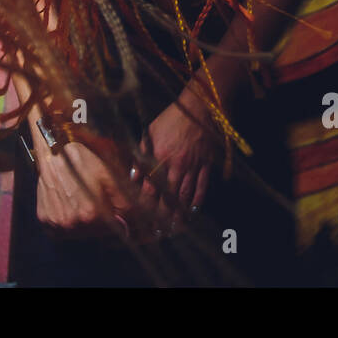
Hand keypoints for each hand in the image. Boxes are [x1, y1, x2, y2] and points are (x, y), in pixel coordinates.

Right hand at [33, 126, 137, 236]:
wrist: (53, 150)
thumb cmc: (82, 159)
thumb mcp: (110, 176)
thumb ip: (127, 202)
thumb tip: (142, 221)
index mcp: (91, 214)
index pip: (116, 230)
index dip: (121, 219)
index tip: (118, 208)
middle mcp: (73, 224)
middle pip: (98, 233)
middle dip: (104, 221)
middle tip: (98, 199)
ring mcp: (57, 224)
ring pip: (81, 233)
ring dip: (86, 223)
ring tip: (83, 199)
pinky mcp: (45, 221)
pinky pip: (62, 231)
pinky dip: (68, 223)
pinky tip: (69, 204)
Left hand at [137, 91, 217, 232]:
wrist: (199, 107)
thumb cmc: (171, 119)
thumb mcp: (149, 133)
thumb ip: (140, 155)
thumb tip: (131, 175)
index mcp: (159, 155)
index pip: (151, 186)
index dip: (147, 203)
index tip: (142, 217)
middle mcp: (176, 163)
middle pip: (169, 195)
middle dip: (163, 214)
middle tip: (158, 230)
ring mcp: (193, 164)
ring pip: (185, 194)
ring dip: (179, 212)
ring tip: (174, 226)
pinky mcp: (206, 163)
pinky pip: (202, 186)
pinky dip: (197, 199)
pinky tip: (193, 211)